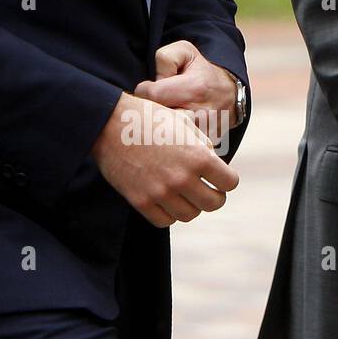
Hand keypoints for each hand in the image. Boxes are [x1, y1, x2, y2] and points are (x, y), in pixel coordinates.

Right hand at [92, 90, 238, 227]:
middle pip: (214, 203)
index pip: (230, 183)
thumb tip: (214, 162)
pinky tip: (165, 199)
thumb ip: (202, 144)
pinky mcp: (141, 201)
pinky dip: (168, 213)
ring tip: (182, 193)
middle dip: (213, 195)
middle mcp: (182, 178)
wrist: (107, 123)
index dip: (226, 179)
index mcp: (197, 156)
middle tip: (204, 188)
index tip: (218, 176)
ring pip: (190, 215)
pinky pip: (165, 221)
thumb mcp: (181, 122)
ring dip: (190, 205)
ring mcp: (161, 192)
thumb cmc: (146, 118)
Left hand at [134, 40, 237, 141]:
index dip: (144, 91)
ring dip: (158, 128)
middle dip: (149, 113)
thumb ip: (165, 58)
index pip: (152, 95)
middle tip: (151, 106)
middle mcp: (201, 114)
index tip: (149, 89)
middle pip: (157, 120)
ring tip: (160, 117)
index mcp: (194, 89)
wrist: (228, 94)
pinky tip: (168, 130)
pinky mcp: (204, 146)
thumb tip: (157, 79)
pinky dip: (169, 141)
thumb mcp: (185, 52)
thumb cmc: (200, 71)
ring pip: (166, 138)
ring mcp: (205, 134)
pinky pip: (177, 148)